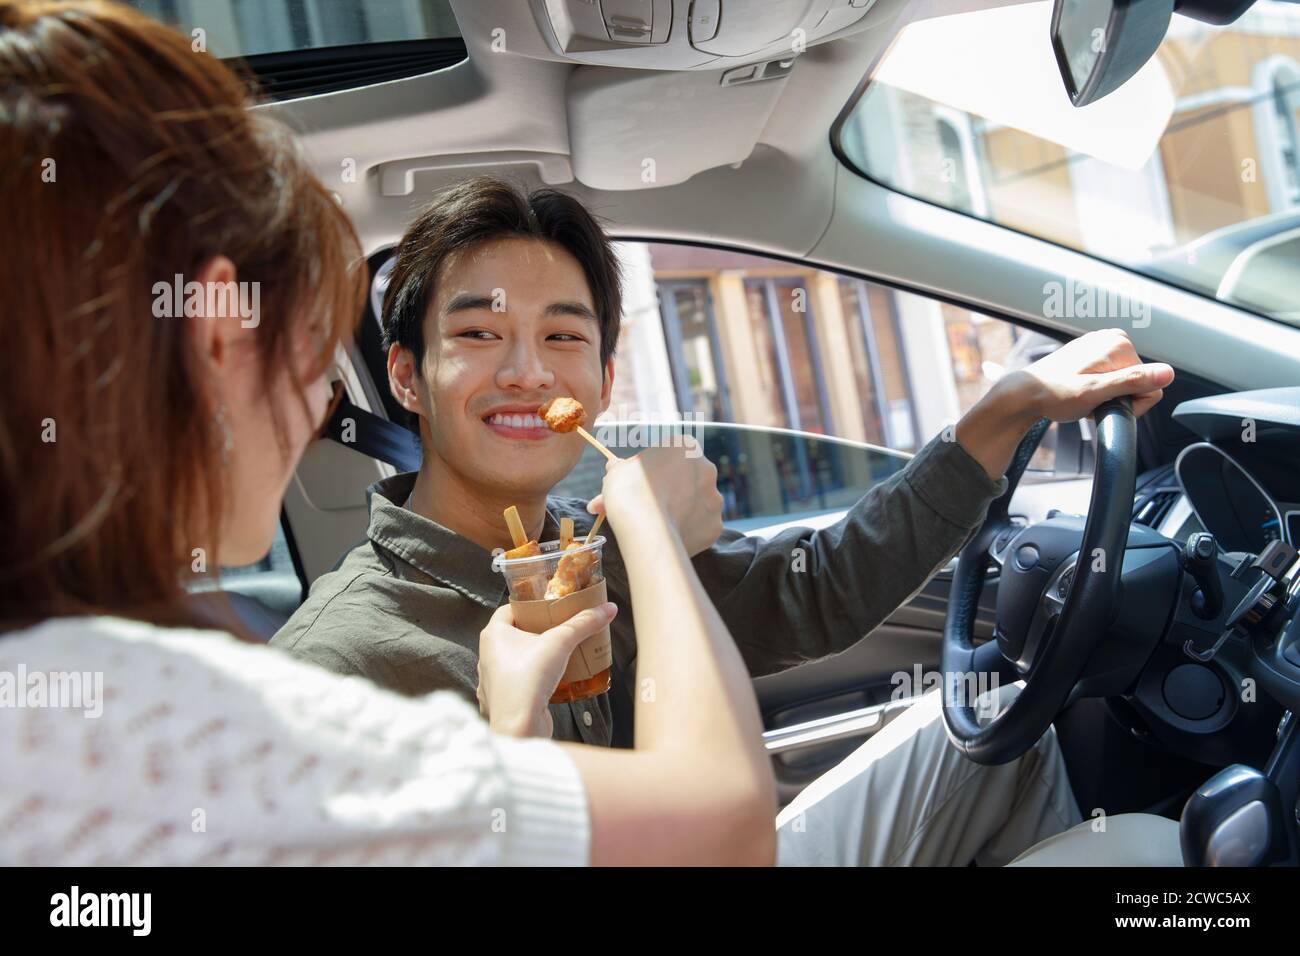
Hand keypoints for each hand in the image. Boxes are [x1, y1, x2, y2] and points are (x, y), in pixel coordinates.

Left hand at [476, 601, 617, 737]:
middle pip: (514, 635)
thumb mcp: (561, 643)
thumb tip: (607, 609)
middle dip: (536, 631)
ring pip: (515, 660)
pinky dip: (531, 680)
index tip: (548, 607)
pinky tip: (549, 681)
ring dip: (534, 657)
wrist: (519, 728)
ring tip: (557, 655)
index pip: (509, 610)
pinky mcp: (501, 700)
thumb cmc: (529, 680)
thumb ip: (584, 624)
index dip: (528, 606)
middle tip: (558, 629)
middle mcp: (487, 656)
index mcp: (493, 635)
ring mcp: (492, 680)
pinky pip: (517, 683)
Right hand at [586, 440, 724, 555]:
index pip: (671, 454)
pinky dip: (688, 532)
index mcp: (685, 447)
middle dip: (672, 489)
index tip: (642, 482)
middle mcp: (706, 470)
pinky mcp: (715, 526)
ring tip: (658, 523)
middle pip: (688, 478)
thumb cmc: (628, 491)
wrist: (644, 529)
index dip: (655, 469)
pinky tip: (669, 536)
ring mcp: (714, 499)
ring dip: (682, 510)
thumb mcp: (617, 471)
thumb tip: (615, 467)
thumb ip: (621, 467)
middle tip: (649, 503)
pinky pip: (701, 528)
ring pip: (697, 503)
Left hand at [1001, 328, 1173, 421]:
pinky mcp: (1094, 352)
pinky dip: (1101, 388)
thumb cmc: (1054, 394)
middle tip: (1091, 401)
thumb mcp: (1096, 393)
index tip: (1105, 404)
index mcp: (1120, 344)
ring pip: (1126, 381)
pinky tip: (1083, 389)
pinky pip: (1112, 376)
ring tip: (1085, 395)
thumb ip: (1133, 382)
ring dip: (1109, 395)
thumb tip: (1167, 373)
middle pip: (1139, 382)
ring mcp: (1103, 344)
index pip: (1152, 385)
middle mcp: (1114, 339)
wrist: (1025, 394)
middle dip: (1118, 398)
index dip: (1130, 404)